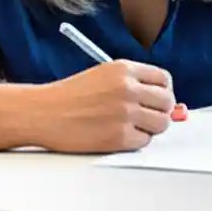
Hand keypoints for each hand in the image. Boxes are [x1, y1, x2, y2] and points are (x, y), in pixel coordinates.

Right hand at [38, 60, 176, 152]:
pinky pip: (144, 141)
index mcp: (124, 69)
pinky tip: (117, 136)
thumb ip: (133, 83)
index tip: (157, 100)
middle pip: (167, 102)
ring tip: (130, 127)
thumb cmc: (70, 96)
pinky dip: (135, 141)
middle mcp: (128, 89)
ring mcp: (125, 113)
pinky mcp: (119, 137)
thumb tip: (168, 103)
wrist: (43, 113)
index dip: (163, 91)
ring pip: (161, 124)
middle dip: (160, 111)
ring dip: (150, 128)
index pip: (164, 79)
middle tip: (147, 117)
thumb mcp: (104, 75)